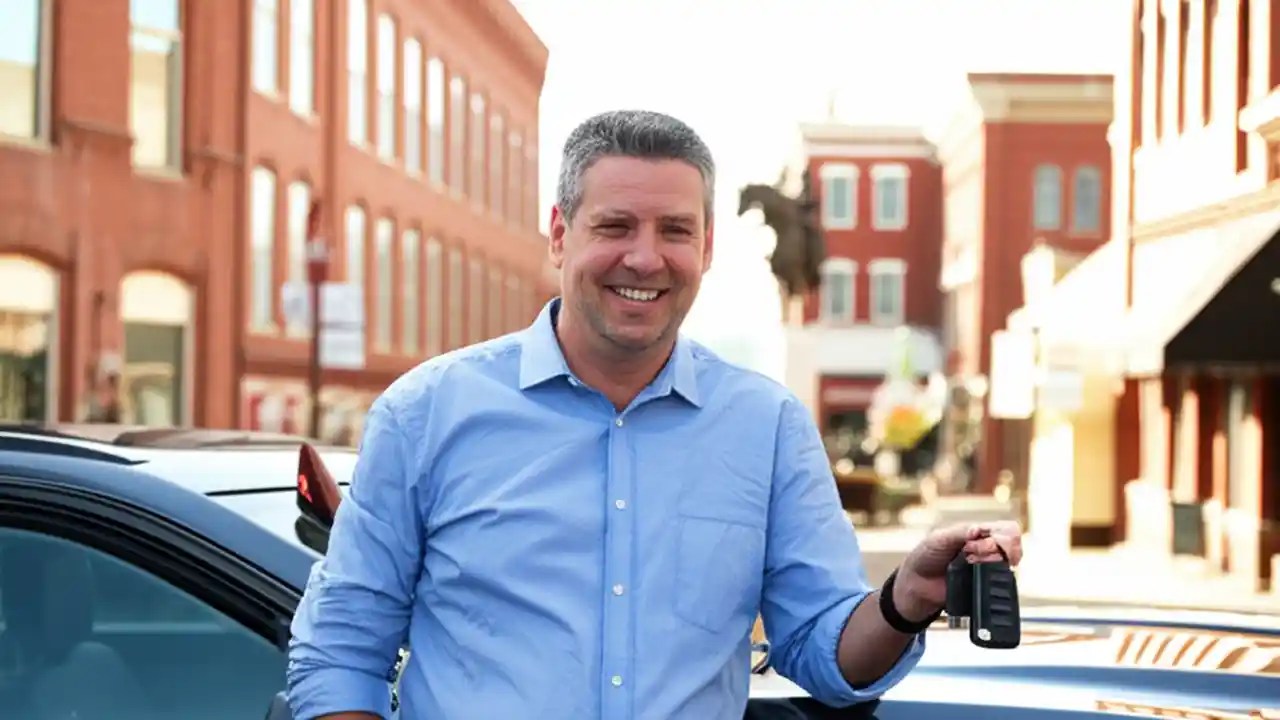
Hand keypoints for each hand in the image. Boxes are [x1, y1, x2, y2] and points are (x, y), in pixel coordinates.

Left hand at [890, 520, 1023, 622]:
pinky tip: (975, 579)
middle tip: (971, 554)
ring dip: (992, 564)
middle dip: (993, 550)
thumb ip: (959, 533)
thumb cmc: (926, 555)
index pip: (1007, 529)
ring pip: (1008, 565)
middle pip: (1011, 547)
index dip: (1002, 536)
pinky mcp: (985, 586)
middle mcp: (987, 548)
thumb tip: (976, 530)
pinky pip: (1000, 584)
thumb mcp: (939, 539)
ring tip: (971, 564)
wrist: (916, 584)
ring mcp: (987, 567)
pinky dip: (992, 581)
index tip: (982, 542)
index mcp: (978, 532)